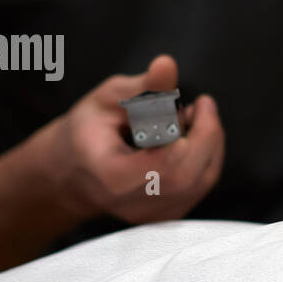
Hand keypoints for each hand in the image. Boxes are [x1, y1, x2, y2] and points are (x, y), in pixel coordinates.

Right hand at [51, 55, 224, 223]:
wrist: (72, 171)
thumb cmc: (89, 130)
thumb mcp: (108, 99)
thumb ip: (142, 87)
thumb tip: (167, 65)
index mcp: (112, 175)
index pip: (167, 163)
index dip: (194, 134)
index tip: (198, 103)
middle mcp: (132, 203)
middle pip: (190, 176)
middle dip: (208, 135)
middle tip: (203, 106)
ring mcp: (151, 216)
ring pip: (202, 182)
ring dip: (209, 145)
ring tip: (192, 118)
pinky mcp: (165, 216)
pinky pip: (200, 187)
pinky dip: (205, 158)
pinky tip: (189, 138)